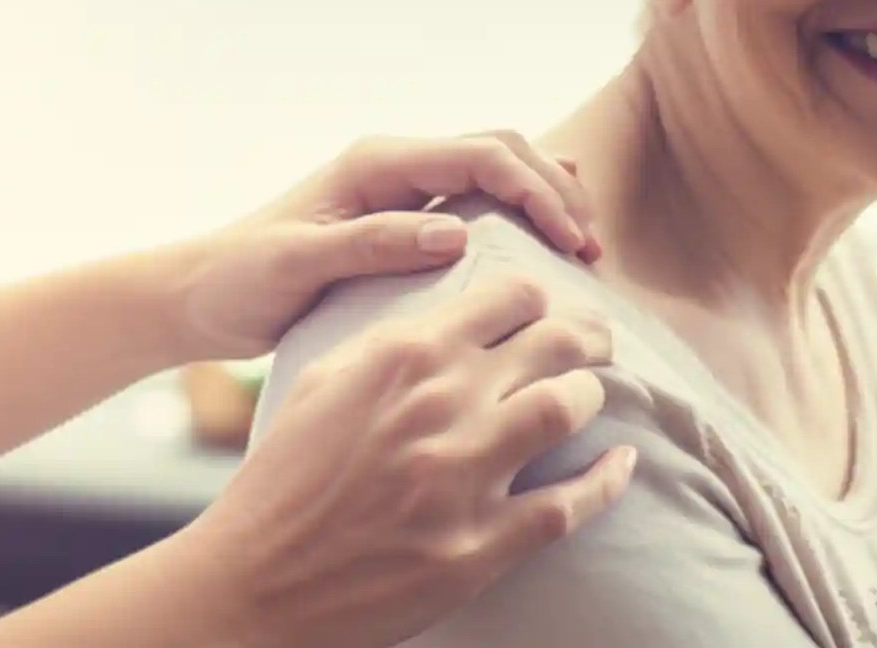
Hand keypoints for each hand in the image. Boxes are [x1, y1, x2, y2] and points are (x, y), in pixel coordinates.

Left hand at [173, 131, 600, 359]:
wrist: (199, 295)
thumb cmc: (240, 280)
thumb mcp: (297, 265)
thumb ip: (371, 245)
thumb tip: (457, 236)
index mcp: (376, 165)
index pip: (480, 156)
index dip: (535, 193)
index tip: (572, 242)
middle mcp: (393, 167)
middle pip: (499, 153)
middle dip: (553, 191)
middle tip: (590, 248)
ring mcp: (399, 192)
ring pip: (493, 174)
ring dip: (542, 202)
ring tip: (583, 249)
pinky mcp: (400, 222)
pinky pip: (474, 205)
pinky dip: (517, 217)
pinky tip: (545, 243)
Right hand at [188, 277, 635, 647]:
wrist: (254, 579)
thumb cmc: (281, 477)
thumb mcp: (323, 383)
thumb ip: (389, 345)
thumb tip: (450, 324)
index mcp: (404, 356)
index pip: (508, 296)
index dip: (541, 298)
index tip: (549, 309)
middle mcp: (443, 404)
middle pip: (554, 343)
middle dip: (587, 337)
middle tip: (595, 344)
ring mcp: (465, 476)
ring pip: (568, 408)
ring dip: (590, 395)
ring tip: (591, 395)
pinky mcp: (479, 545)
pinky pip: (569, 503)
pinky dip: (606, 481)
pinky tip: (622, 465)